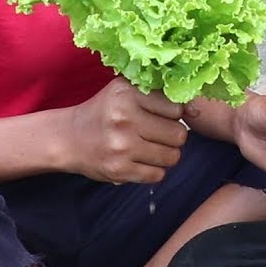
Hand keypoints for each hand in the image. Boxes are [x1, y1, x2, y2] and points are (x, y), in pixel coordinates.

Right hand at [68, 76, 187, 183]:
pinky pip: (157, 175)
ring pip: (172, 156)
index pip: (176, 108)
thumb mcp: (127, 91)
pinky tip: (142, 161)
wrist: (68, 138)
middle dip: (174, 136)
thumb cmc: (106, 111)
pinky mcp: (118, 170)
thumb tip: (197, 110)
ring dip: (167, 154)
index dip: (174, 113)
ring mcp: (121, 147)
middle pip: (179, 134)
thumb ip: (161, 94)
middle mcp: (124, 119)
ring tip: (151, 148)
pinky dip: (154, 170)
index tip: (162, 115)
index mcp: (127, 95)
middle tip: (159, 134)